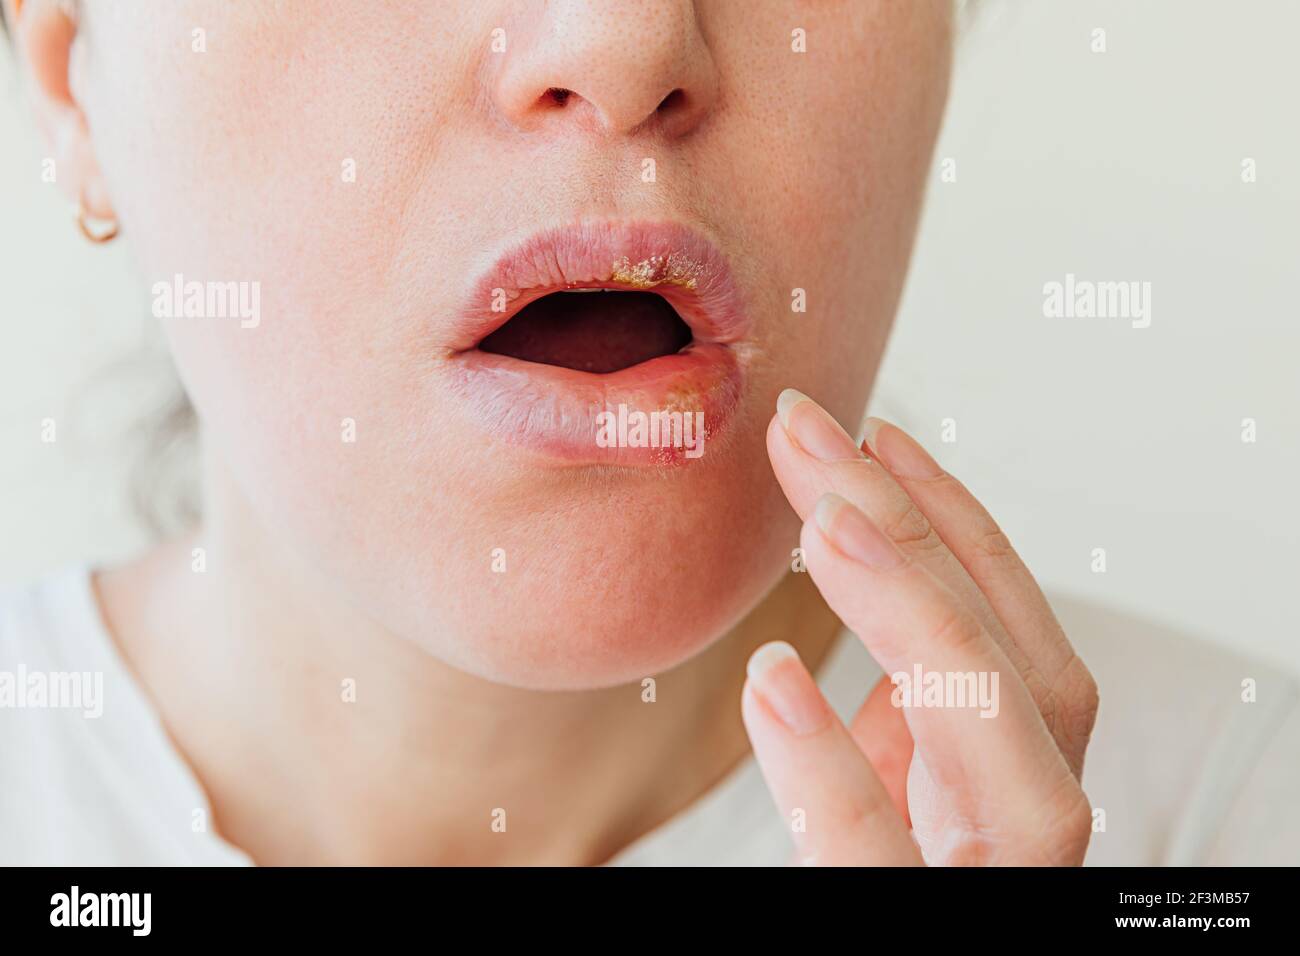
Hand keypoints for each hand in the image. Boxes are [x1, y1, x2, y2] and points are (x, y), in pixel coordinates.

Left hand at [742, 389, 1098, 865]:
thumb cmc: (891, 885)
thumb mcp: (908, 807)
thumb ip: (911, 729)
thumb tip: (869, 637)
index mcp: (1018, 783)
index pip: (1015, 637)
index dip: (955, 525)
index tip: (876, 436)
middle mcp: (1030, 832)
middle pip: (1012, 666)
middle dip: (918, 532)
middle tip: (808, 432)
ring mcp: (997, 885)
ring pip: (1003, 752)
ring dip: (918, 617)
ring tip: (826, 523)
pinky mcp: (924, 927)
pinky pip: (878, 863)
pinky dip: (828, 770)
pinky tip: (772, 677)